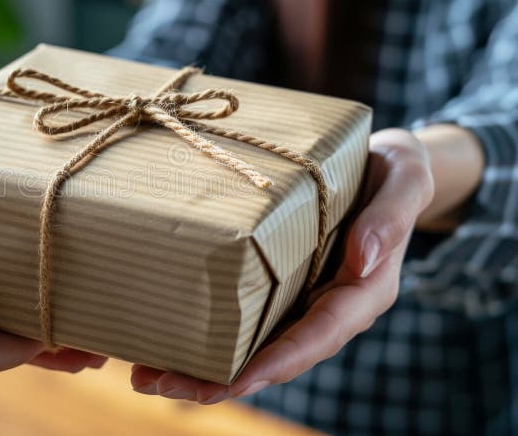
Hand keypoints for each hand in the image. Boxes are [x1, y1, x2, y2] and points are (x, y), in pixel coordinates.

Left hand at [130, 128, 434, 403]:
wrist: (384, 166)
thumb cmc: (396, 171)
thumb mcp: (406, 180)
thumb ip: (391, 218)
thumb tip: (365, 259)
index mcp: (362, 291)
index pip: (318, 336)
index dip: (277, 363)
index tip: (233, 384)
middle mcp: (328, 304)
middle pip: (275, 354)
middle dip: (221, 378)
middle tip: (161, 384)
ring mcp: (301, 296)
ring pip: (253, 343)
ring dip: (202, 365)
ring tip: (146, 375)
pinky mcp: (280, 281)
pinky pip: (244, 313)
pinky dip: (207, 330)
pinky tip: (162, 334)